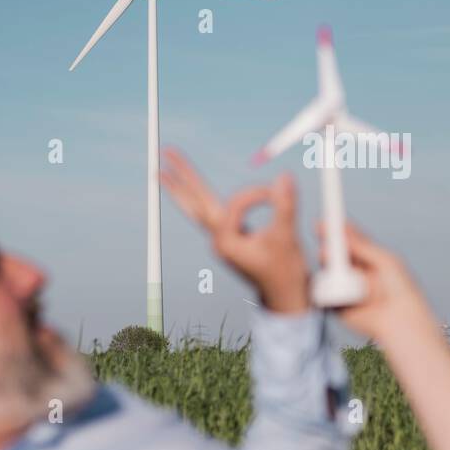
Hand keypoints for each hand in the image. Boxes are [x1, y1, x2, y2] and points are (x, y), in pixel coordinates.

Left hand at [160, 148, 309, 313]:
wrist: (284, 296)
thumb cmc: (285, 270)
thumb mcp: (286, 237)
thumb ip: (284, 206)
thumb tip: (284, 177)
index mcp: (225, 242)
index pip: (235, 204)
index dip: (257, 194)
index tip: (278, 195)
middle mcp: (217, 241)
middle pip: (194, 203)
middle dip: (181, 177)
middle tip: (165, 153)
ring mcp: (220, 240)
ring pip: (195, 209)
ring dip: (182, 189)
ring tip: (163, 173)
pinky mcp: (228, 239)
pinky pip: (207, 213)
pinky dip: (196, 199)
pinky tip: (191, 190)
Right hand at [321, 221, 437, 342]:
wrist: (399, 318)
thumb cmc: (400, 290)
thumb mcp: (385, 260)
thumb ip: (363, 246)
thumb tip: (344, 232)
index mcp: (369, 261)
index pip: (350, 242)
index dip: (338, 231)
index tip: (327, 220)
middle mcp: (356, 274)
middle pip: (336, 255)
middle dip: (328, 245)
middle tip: (321, 233)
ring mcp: (345, 289)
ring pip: (328, 272)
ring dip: (325, 263)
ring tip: (326, 256)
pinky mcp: (336, 305)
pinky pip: (322, 293)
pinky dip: (318, 285)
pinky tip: (319, 277)